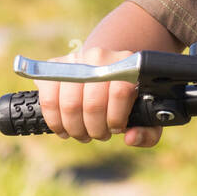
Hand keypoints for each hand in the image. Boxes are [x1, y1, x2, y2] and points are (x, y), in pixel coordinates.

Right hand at [34, 46, 162, 146]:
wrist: (105, 69)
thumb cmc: (127, 98)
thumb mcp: (145, 113)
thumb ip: (148, 131)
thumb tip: (130, 138)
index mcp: (128, 64)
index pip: (120, 92)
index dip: (115, 119)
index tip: (115, 129)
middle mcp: (101, 57)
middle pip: (92, 102)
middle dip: (94, 129)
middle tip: (98, 135)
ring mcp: (76, 59)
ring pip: (69, 104)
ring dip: (75, 128)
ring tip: (83, 133)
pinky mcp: (55, 65)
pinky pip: (48, 99)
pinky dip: (55, 121)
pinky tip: (64, 129)